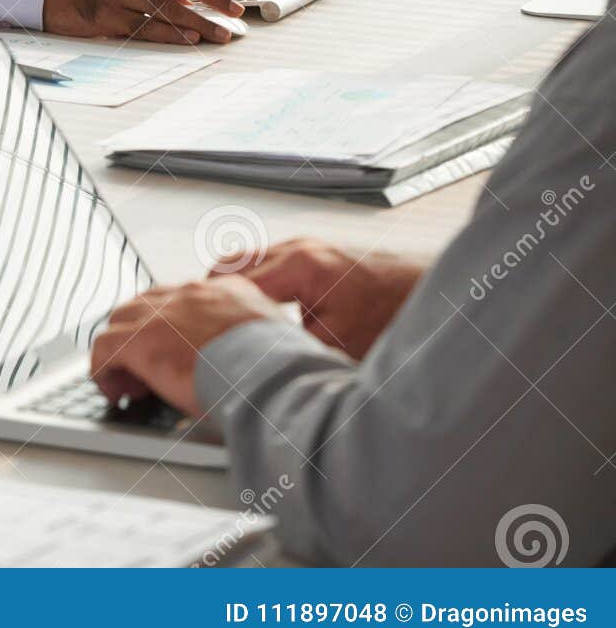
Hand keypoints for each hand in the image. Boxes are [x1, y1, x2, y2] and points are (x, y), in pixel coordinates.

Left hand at [90, 277, 280, 414]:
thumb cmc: (280, 370)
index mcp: (226, 292)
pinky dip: (104, 370)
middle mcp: (192, 293)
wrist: (273, 376)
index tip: (174, 351)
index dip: (170, 326)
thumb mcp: (273, 344)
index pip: (182, 298)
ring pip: (120, 320)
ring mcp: (164, 312)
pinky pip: (104, 348)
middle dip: (139, 333)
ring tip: (129, 382)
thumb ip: (254, 342)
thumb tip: (247, 362)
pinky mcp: (142, 340)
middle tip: (146, 369)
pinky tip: (115, 392)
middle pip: (145, 303)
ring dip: (121, 350)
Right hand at [212, 238, 424, 361]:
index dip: (207, 313)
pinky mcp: (313, 258)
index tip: (191, 338)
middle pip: (228, 266)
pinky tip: (254, 322)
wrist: (435, 293)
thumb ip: (293, 355)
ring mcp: (305, 249)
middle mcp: (298, 249)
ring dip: (229, 294)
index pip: (230, 283)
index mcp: (300, 265)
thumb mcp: (339, 348)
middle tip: (197, 336)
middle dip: (209, 300)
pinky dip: (251, 290)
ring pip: (244, 264)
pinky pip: (266, 268)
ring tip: (220, 331)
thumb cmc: (396, 314)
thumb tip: (259, 378)